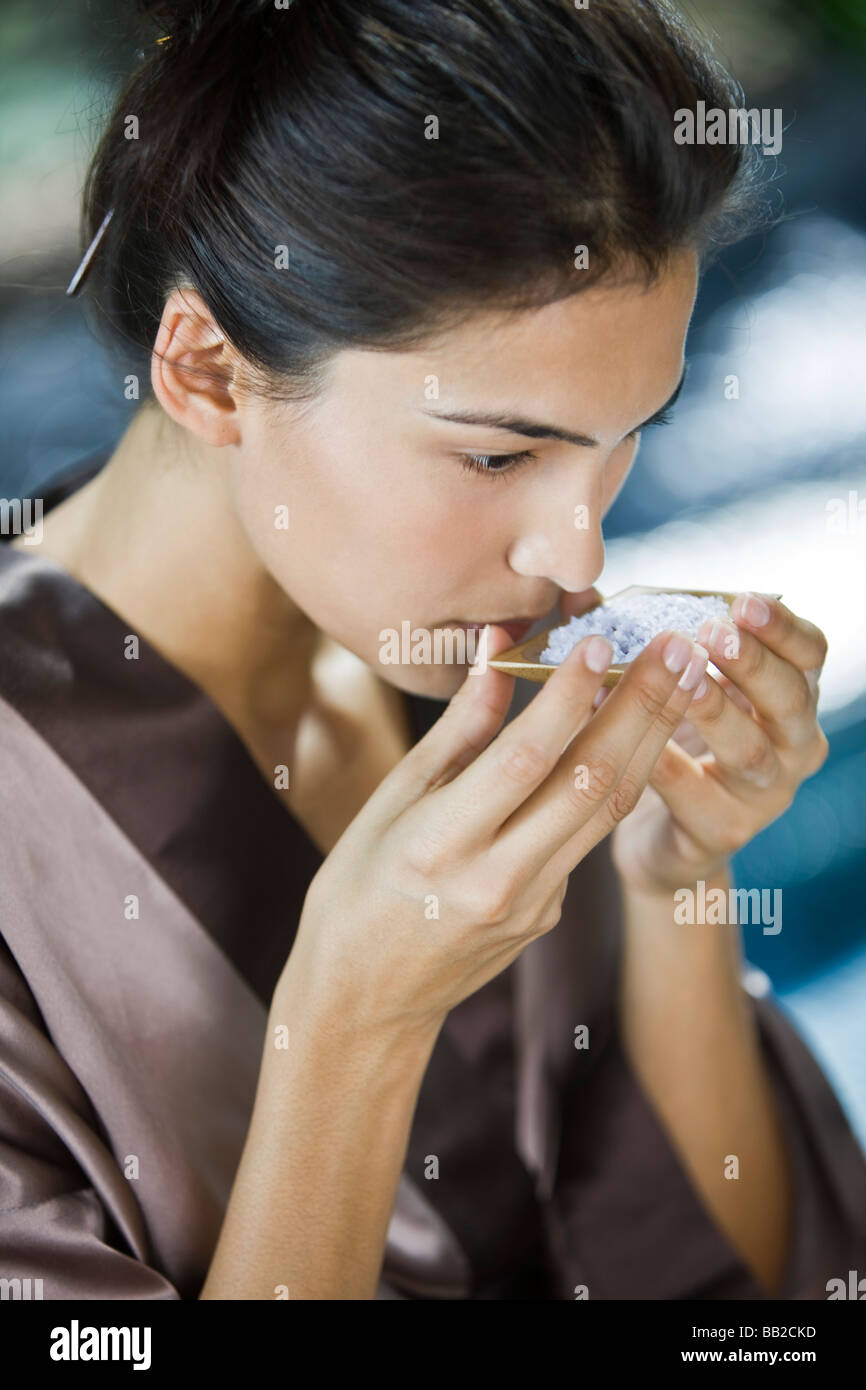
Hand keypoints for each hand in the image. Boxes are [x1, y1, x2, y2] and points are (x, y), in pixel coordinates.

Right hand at [277, 620, 707, 1042]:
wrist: (365, 998)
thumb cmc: (359, 887)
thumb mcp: (390, 802)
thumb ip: (458, 729)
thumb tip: (500, 649)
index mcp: (441, 845)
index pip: (524, 759)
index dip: (568, 696)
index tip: (602, 639)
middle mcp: (497, 879)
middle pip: (589, 781)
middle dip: (642, 707)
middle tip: (678, 645)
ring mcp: (533, 903)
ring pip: (609, 810)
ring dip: (653, 739)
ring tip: (682, 678)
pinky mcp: (551, 914)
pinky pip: (590, 836)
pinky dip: (619, 778)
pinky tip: (638, 733)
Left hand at [610, 593, 828, 894]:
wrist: (662, 835)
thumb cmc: (673, 742)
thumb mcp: (675, 686)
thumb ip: (640, 637)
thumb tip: (581, 592)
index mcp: (789, 696)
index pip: (810, 654)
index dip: (782, 627)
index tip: (742, 600)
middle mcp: (793, 746)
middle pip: (790, 700)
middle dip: (753, 664)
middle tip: (714, 634)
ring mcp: (764, 795)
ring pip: (748, 752)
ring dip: (715, 712)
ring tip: (684, 680)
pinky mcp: (722, 831)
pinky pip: (692, 794)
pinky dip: (658, 759)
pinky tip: (621, 733)